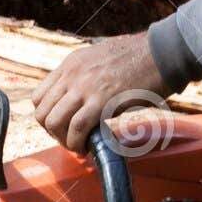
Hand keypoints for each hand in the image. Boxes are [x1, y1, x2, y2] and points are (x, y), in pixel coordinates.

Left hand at [32, 32, 168, 152]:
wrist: (161, 53)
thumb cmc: (139, 58)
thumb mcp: (101, 59)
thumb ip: (86, 77)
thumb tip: (83, 101)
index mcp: (70, 64)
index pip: (39, 97)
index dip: (47, 117)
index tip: (62, 126)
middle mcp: (71, 74)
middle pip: (42, 112)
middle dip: (53, 132)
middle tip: (70, 139)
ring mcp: (84, 87)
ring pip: (54, 122)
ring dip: (63, 140)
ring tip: (79, 146)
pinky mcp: (101, 101)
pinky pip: (76, 129)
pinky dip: (77, 144)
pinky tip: (86, 148)